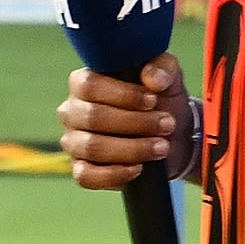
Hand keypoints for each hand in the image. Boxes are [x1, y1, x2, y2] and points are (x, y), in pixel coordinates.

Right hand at [58, 52, 191, 189]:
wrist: (172, 136)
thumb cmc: (161, 99)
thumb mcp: (168, 75)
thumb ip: (162, 67)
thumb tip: (154, 79)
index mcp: (84, 83)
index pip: (90, 86)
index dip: (123, 94)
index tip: (153, 100)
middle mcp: (72, 111)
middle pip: (93, 117)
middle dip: (136, 123)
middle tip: (167, 125)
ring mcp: (74, 141)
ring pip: (92, 147)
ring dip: (132, 149)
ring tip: (161, 147)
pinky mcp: (80, 169)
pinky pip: (86, 176)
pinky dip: (114, 174)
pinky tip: (138, 168)